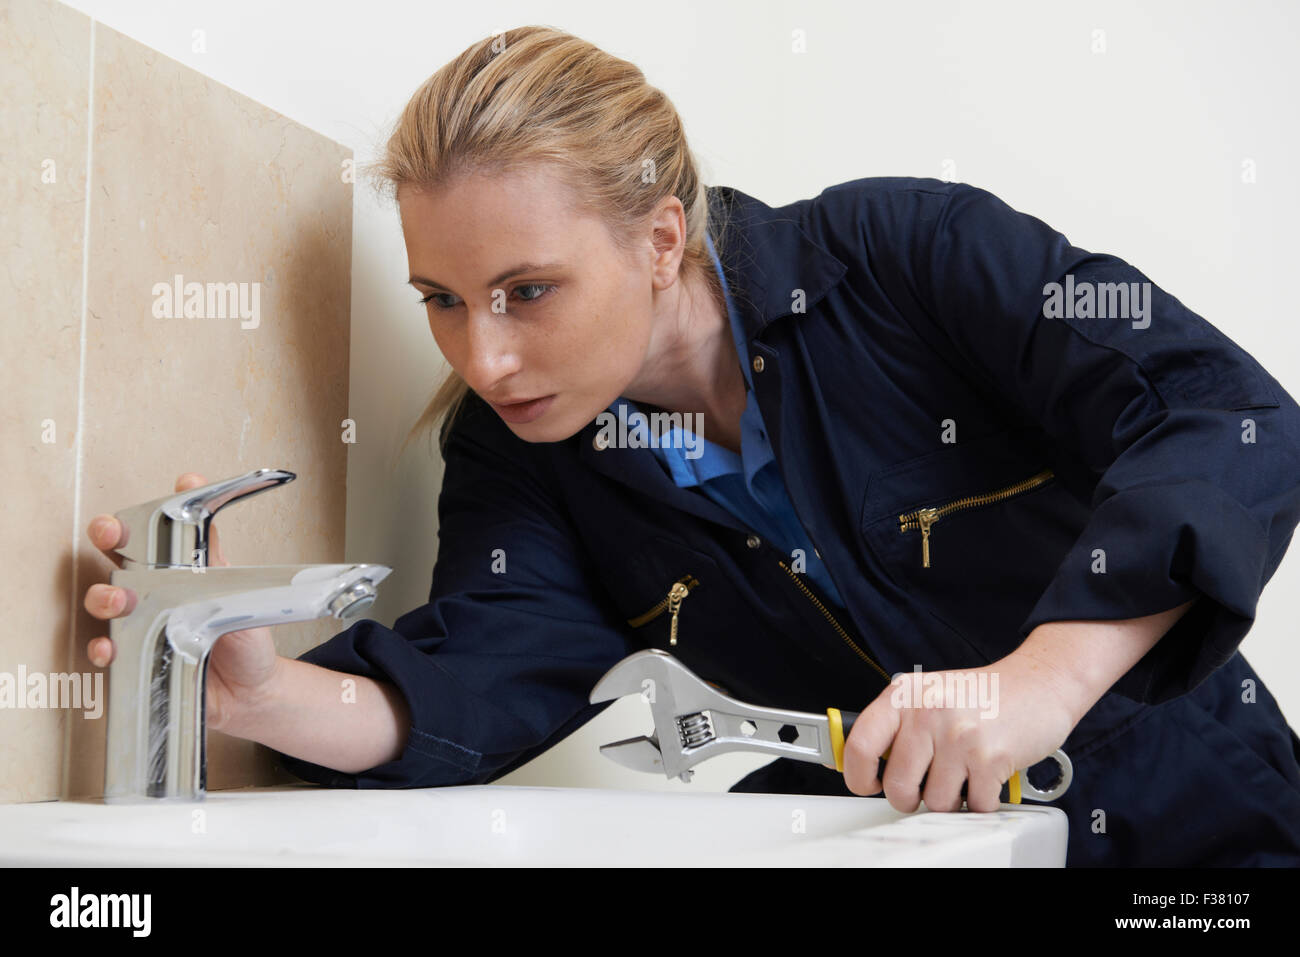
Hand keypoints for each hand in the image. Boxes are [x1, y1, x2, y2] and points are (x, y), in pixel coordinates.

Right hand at [83, 472, 281, 731]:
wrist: (253, 691)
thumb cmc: (243, 637)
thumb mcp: (235, 589)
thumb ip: (216, 553)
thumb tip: (204, 505)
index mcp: (174, 572)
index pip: (146, 537)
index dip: (133, 520)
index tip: (132, 508)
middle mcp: (151, 596)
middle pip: (116, 559)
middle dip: (107, 541)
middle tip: (110, 534)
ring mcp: (140, 628)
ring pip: (106, 604)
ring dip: (105, 596)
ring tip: (119, 600)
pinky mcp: (137, 663)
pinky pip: (110, 653)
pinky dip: (104, 649)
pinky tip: (110, 647)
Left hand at [841, 655, 1076, 812]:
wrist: (1039, 682)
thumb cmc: (982, 696)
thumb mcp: (928, 695)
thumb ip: (894, 725)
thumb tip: (853, 762)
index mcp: (904, 696)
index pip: (860, 744)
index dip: (858, 776)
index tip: (869, 785)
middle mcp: (927, 712)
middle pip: (898, 786)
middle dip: (911, 798)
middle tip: (925, 786)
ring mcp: (958, 736)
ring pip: (935, 802)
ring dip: (950, 800)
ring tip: (962, 773)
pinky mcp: (990, 758)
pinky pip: (973, 806)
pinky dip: (980, 801)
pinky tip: (986, 776)